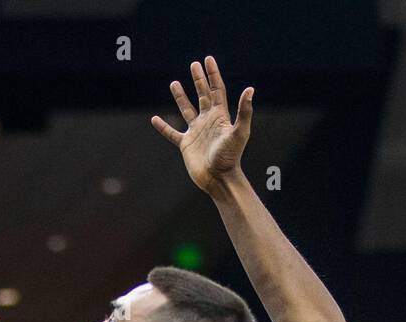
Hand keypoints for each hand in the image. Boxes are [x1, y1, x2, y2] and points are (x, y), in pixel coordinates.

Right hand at [151, 56, 253, 194]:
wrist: (219, 179)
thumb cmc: (230, 157)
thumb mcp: (239, 132)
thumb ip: (244, 111)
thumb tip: (250, 89)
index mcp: (220, 116)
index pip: (217, 90)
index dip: (213, 74)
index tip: (208, 59)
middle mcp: (208, 121)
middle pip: (203, 95)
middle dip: (199, 80)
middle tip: (194, 64)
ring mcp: (196, 132)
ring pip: (187, 110)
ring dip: (181, 97)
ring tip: (174, 83)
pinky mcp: (186, 144)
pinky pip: (172, 133)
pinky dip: (163, 127)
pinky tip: (155, 119)